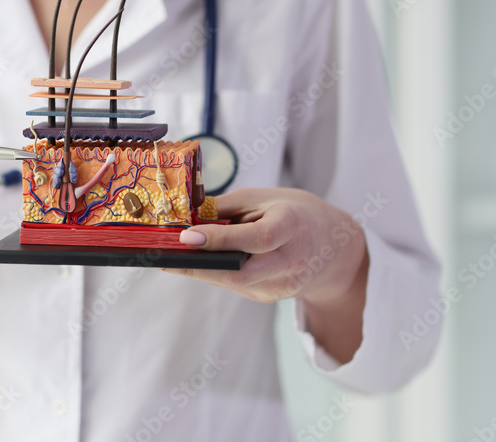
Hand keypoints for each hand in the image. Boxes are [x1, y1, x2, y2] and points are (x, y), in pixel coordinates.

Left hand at [164, 188, 368, 361]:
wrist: (335, 248)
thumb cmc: (295, 212)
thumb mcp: (265, 198)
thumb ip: (227, 208)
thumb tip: (185, 216)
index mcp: (293, 227)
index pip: (257, 238)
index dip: (220, 240)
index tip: (185, 237)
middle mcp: (291, 262)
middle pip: (241, 273)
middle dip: (197, 266)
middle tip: (160, 255)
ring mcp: (281, 286)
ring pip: (232, 282)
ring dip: (196, 271)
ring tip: (163, 256)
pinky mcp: (269, 297)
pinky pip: (234, 284)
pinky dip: (210, 273)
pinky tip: (189, 262)